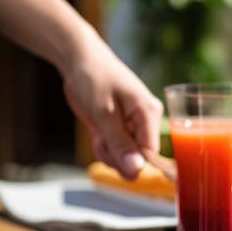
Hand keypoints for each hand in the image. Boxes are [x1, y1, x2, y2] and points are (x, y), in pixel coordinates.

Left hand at [62, 29, 162, 179]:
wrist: (80, 60)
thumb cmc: (94, 79)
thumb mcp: (103, 113)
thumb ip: (120, 143)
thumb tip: (137, 170)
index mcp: (149, 114)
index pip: (151, 152)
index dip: (132, 162)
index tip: (110, 154)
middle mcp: (148, 121)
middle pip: (140, 157)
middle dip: (117, 157)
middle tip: (100, 142)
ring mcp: (136, 125)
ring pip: (128, 156)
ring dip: (110, 154)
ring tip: (98, 137)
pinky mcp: (125, 128)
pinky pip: (120, 149)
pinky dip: (108, 149)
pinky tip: (99, 137)